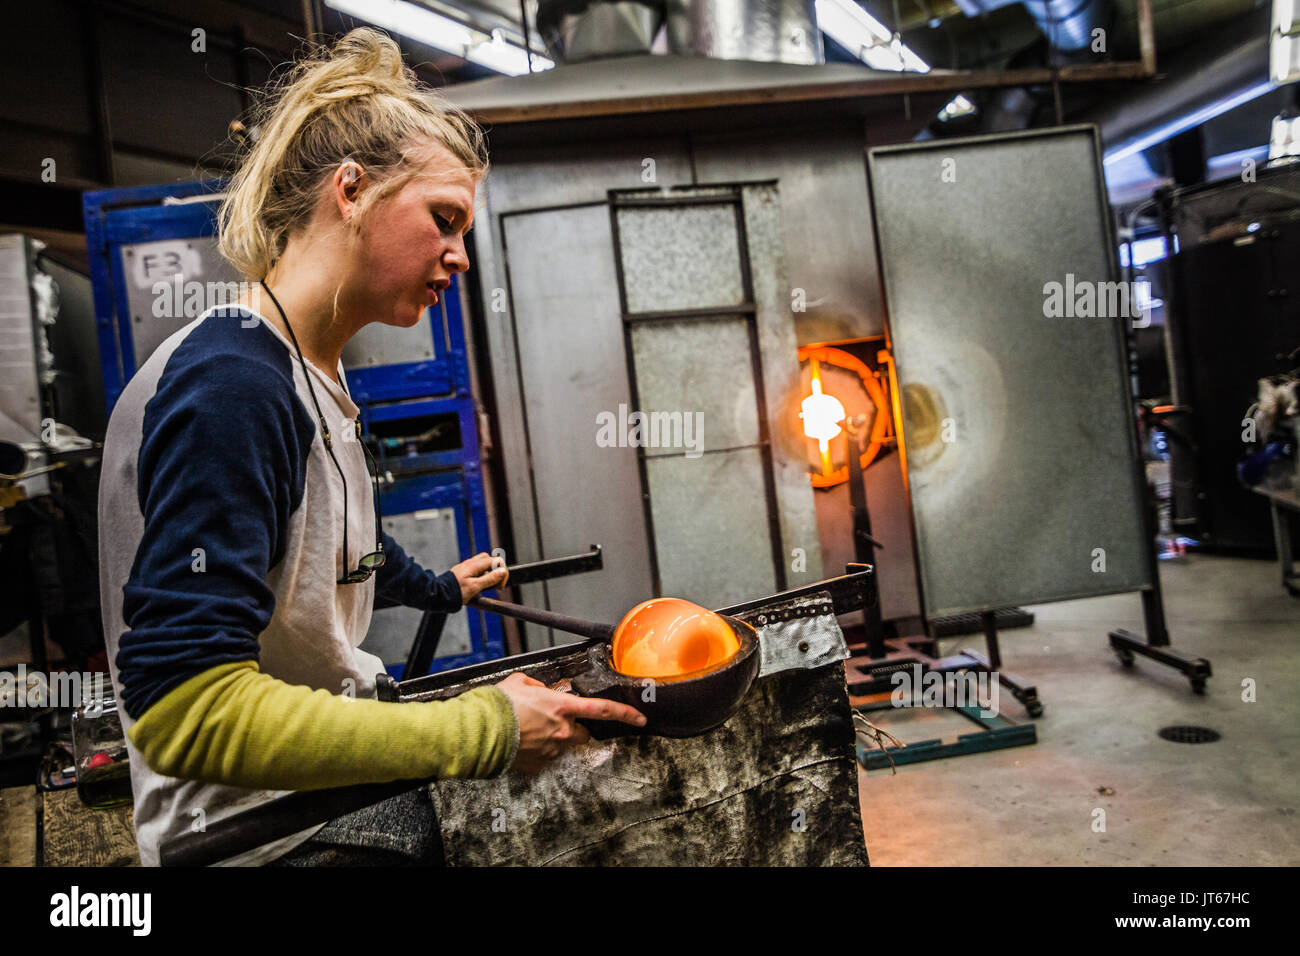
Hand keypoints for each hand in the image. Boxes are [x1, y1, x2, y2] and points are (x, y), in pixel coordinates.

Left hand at [451, 552, 506, 603]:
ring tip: (487, 586)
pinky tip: (478, 586)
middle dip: (496, 571)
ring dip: (488, 574)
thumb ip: (490, 579)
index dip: (502, 572)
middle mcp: (471, 563)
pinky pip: (476, 570)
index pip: (496, 561)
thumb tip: (502, 572)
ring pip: (483, 565)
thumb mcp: (475, 587)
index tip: (500, 584)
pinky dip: (481, 577)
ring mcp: (466, 567)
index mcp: (475, 565)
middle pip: (490, 560)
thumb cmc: (454, 591)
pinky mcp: (463, 572)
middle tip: (496, 584)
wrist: (439, 594)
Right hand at [494, 672, 645, 774]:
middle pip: (582, 732)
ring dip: (551, 738)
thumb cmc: (499, 705)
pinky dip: (537, 751)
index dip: (625, 713)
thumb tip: (543, 692)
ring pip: (562, 744)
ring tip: (526, 730)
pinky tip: (521, 743)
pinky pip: (545, 757)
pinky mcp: (539, 766)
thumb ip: (538, 686)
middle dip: (573, 727)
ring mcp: (552, 750)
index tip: (640, 718)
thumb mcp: (520, 682)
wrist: (480, 732)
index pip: (602, 710)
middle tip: (552, 721)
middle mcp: (562, 730)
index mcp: (562, 706)